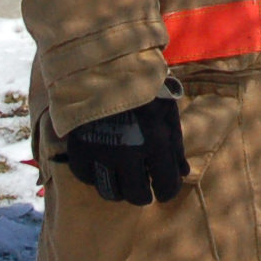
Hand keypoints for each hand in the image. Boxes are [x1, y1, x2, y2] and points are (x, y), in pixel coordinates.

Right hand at [61, 95, 188, 206]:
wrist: (103, 64)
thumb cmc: (142, 86)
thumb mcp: (167, 109)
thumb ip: (175, 144)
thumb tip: (182, 173)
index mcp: (156, 141)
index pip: (166, 186)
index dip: (168, 191)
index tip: (164, 188)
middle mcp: (128, 152)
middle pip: (137, 196)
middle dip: (144, 194)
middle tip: (143, 187)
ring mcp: (100, 152)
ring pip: (110, 192)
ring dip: (120, 190)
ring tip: (123, 179)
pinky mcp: (78, 148)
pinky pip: (86, 178)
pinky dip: (94, 176)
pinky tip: (101, 165)